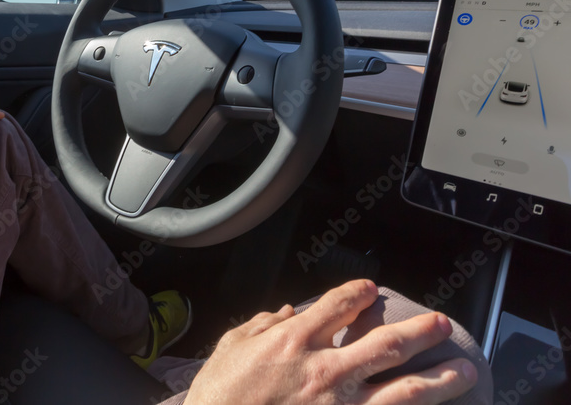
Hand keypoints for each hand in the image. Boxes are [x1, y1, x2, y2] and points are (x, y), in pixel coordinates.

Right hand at [186, 280, 477, 404]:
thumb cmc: (218, 397)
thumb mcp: (230, 349)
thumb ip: (260, 325)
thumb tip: (285, 311)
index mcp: (292, 341)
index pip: (337, 304)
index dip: (358, 292)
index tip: (369, 289)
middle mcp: (323, 370)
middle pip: (385, 343)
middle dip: (419, 331)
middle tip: (440, 324)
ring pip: (403, 389)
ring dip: (439, 378)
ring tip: (464, 370)